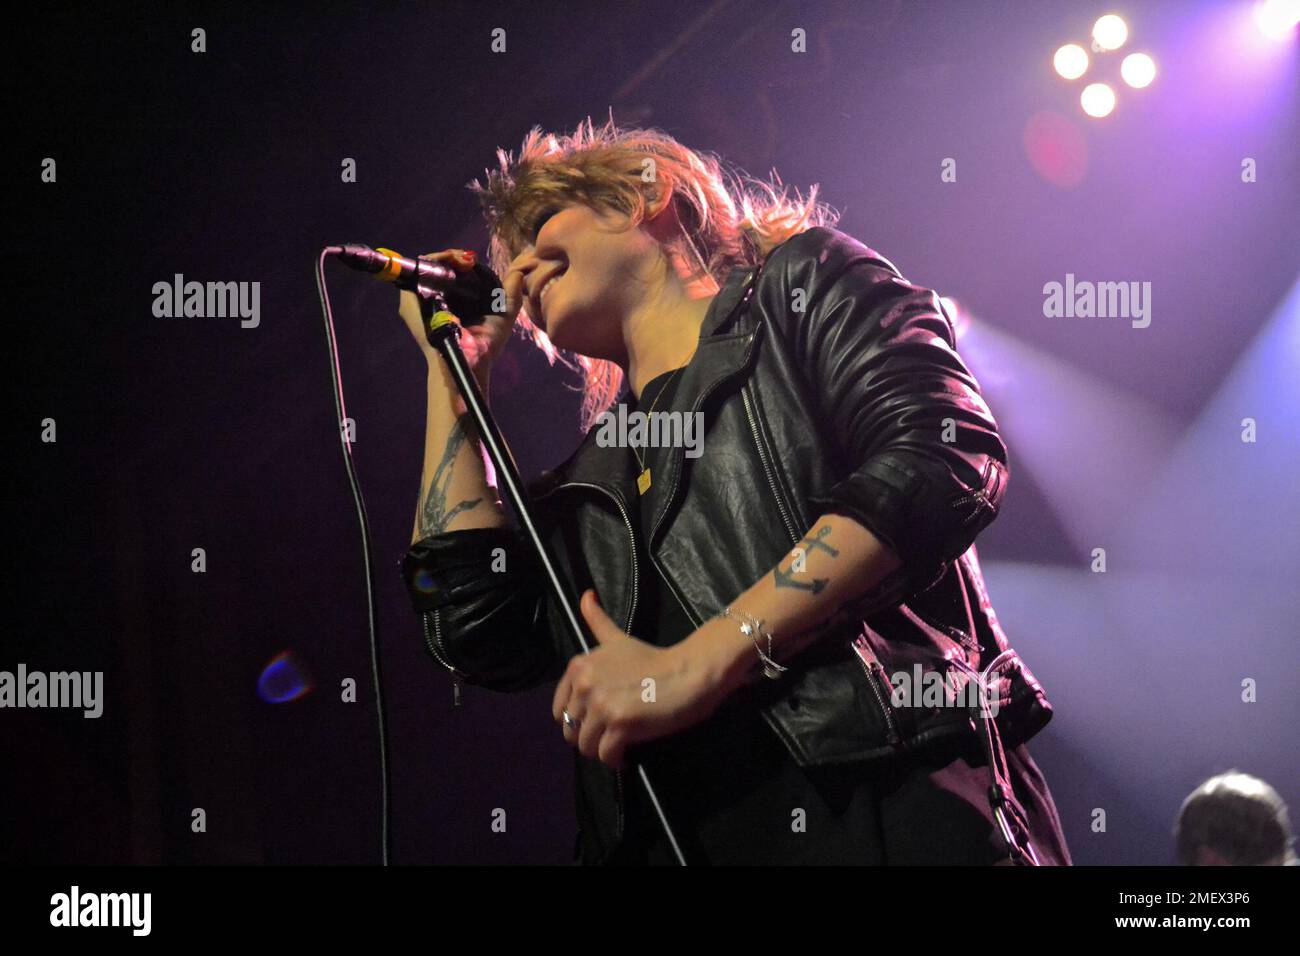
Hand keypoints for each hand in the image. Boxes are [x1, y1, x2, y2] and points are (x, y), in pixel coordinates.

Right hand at [396, 248, 524, 390]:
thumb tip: (519, 273)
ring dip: (446, 258)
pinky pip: (417, 273)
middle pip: (438, 268)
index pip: (450, 274)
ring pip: (428, 267)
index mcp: (450, 303)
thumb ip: (511, 293)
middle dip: (454, 258)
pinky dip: (433, 263)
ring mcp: (419, 302)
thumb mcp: (503, 314)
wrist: (471, 361)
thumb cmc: (486, 345)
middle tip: (469, 259)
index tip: (473, 261)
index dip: (460, 263)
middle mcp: (433, 301)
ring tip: (463, 259)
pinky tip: (451, 262)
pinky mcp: (410, 302)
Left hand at [551, 590, 732, 770]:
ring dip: (602, 750)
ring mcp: (602, 704)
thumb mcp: (619, 639)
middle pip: (572, 730)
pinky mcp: (620, 724)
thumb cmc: (655, 660)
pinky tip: (627, 755)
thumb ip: (598, 621)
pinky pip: (606, 755)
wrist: (689, 672)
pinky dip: (616, 760)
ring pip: (587, 746)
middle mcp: (585, 684)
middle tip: (612, 734)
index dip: (578, 719)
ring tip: (621, 744)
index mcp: (579, 666)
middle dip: (590, 736)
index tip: (599, 719)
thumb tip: (586, 595)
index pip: (560, 709)